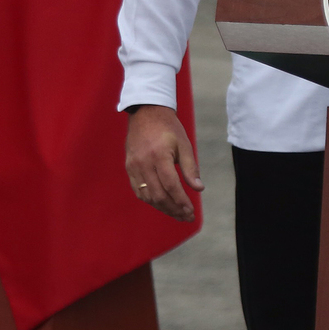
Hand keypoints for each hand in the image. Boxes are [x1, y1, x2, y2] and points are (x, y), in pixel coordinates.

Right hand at [124, 104, 202, 221]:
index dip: (181, 201)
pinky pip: (138, 190)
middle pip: (158, 195)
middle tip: (186, 216)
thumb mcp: (184, 144)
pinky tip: (162, 204)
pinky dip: (150, 200)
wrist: (146, 113)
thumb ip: (191, 168)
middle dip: (174, 209)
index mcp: (159, 155)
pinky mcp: (129, 168)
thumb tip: (199, 188)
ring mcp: (134, 166)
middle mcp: (144, 163)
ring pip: (147, 196)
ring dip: (163, 208)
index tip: (191, 211)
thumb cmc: (169, 128)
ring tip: (177, 213)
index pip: (171, 186)